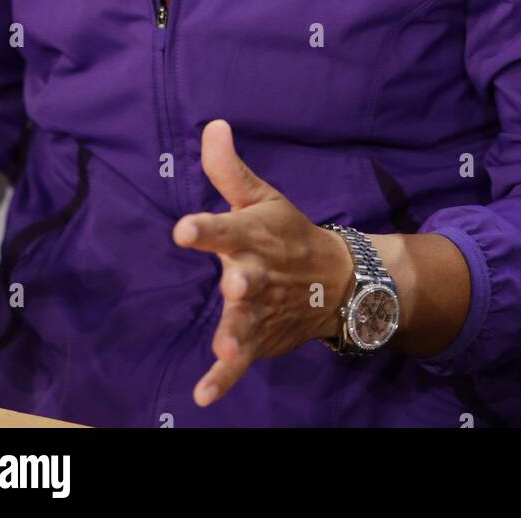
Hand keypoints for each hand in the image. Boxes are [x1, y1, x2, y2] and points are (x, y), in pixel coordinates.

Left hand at [171, 119, 353, 407]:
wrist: (336, 281)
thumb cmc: (287, 232)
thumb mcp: (260, 197)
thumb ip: (228, 169)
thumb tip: (211, 124)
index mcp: (251, 235)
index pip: (225, 228)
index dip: (206, 228)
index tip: (184, 229)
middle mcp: (256, 273)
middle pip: (247, 279)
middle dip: (242, 283)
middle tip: (235, 284)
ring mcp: (260, 310)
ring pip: (247, 323)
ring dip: (238, 333)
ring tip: (226, 346)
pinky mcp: (260, 339)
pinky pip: (240, 363)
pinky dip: (224, 379)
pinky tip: (203, 395)